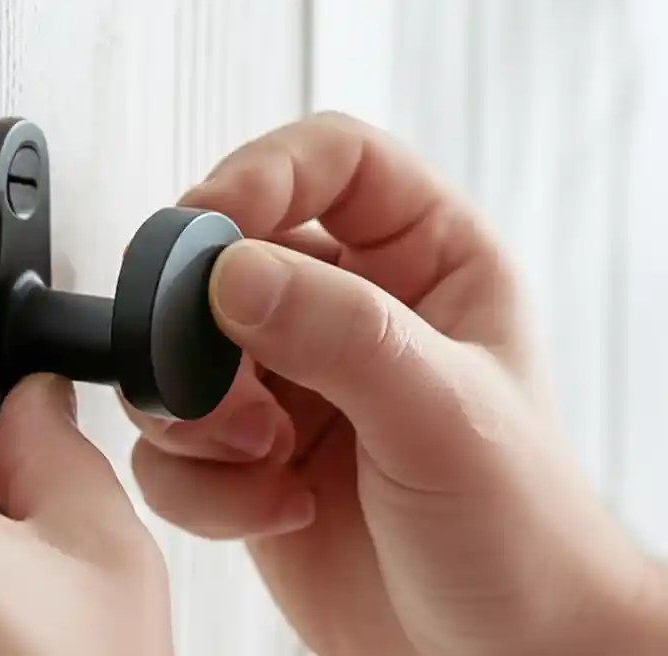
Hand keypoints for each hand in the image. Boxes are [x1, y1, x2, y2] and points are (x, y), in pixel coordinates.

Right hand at [124, 112, 667, 654]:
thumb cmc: (523, 534)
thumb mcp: (446, 417)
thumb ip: (343, 335)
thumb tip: (231, 274)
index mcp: (424, 261)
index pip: (330, 161)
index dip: (261, 173)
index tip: (207, 220)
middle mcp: (348, 310)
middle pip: (227, 254)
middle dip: (203, 324)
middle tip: (212, 377)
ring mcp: (291, 381)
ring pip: (180, 350)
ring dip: (198, 412)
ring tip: (260, 456)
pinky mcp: (246, 452)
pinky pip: (172, 441)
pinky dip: (199, 483)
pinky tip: (271, 509)